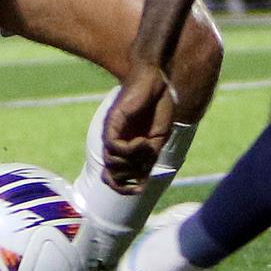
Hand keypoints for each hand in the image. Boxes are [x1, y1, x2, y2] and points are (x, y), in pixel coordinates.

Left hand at [103, 64, 175, 191]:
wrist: (157, 81)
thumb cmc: (158, 107)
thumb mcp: (158, 139)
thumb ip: (148, 158)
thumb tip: (140, 181)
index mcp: (125, 148)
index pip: (113, 178)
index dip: (122, 188)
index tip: (139, 189)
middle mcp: (115, 143)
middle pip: (113, 175)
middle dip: (133, 176)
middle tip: (148, 161)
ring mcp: (112, 133)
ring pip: (112, 163)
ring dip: (133, 162)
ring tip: (148, 147)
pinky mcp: (112, 123)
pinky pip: (114, 146)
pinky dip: (130, 150)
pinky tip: (143, 141)